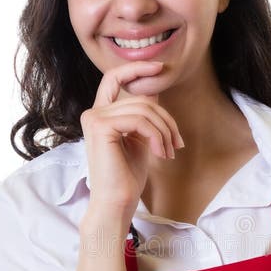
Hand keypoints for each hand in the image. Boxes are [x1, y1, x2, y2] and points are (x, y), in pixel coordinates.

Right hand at [80, 61, 184, 223]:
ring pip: (143, 109)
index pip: (114, 78)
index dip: (136, 69)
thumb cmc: (127, 177)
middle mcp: (93, 113)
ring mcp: (94, 119)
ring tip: (169, 152)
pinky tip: (159, 153)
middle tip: (177, 143)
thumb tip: (155, 91)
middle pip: (140, 99)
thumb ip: (143, 116)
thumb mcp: (140, 140)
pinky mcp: (101, 127)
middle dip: (166, 120)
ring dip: (164, 131)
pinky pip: (139, 120)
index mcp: (100, 115)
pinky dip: (156, 136)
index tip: (160, 67)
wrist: (116, 202)